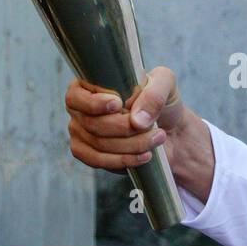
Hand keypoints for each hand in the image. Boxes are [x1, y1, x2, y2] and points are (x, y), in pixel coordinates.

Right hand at [65, 65, 215, 202]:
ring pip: (99, 144)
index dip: (93, 104)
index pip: (75, 96)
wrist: (171, 130)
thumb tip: (136, 120)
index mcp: (88, 85)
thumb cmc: (160, 100)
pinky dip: (124, 160)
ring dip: (131, 144)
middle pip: (91, 124)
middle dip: (124, 128)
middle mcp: (79, 109)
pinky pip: (100, 161)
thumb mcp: (164, 83)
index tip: (118, 104)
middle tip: (151, 126)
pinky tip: (145, 156)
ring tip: (157, 138)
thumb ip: (153, 93)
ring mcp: (81, 133)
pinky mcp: (90, 155)